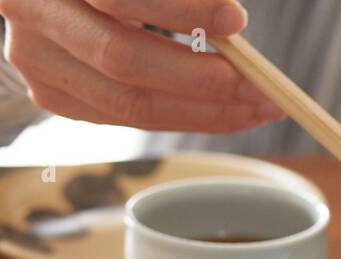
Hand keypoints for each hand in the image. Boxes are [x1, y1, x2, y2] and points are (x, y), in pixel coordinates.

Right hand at [0, 0, 282, 131]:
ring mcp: (36, 61)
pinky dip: (185, 117)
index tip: (236, 19)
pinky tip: (227, 112)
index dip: (182, 10)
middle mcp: (31, 14)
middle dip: (202, 78)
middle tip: (260, 85)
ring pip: (130, 104)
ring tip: (258, 106)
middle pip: (123, 60)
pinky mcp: (54, 94)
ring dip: (206, 111)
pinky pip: (130, 118)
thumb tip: (232, 23)